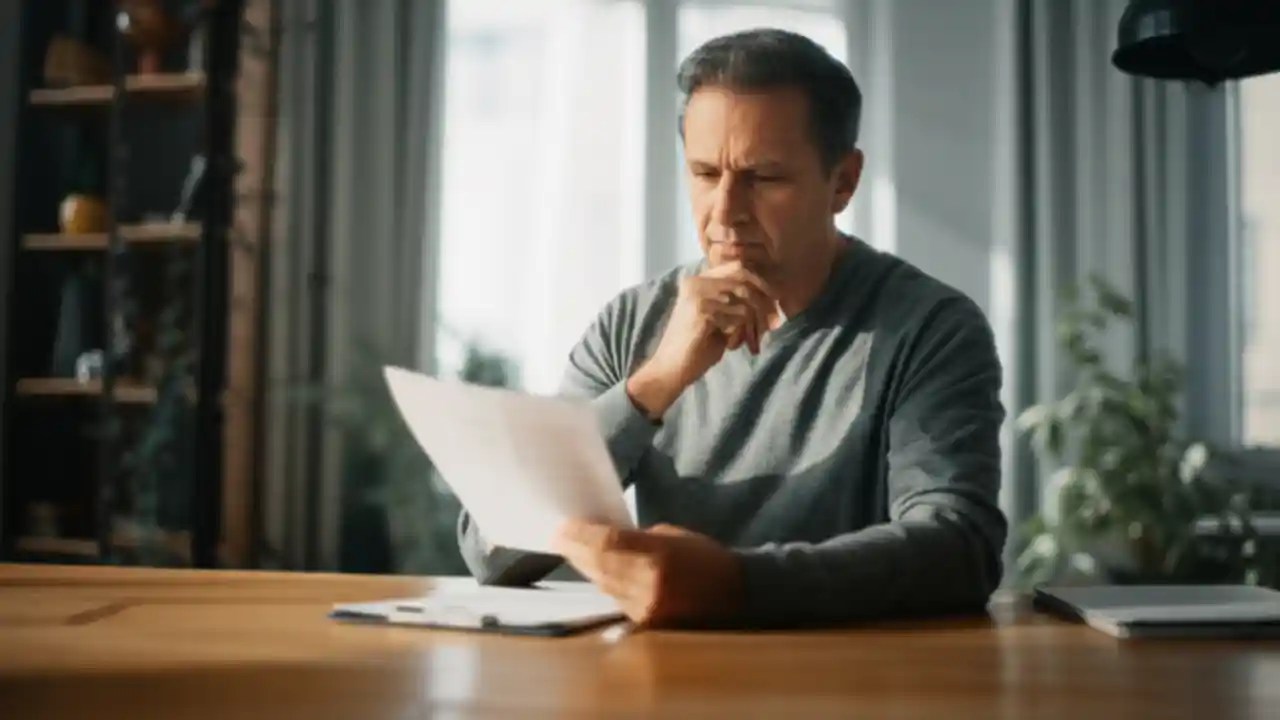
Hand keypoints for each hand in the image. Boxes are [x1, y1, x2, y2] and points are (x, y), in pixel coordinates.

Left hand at [553, 520, 744, 626]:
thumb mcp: (674, 536)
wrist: (739, 597)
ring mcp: (645, 609)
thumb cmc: (706, 559)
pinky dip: (603, 584)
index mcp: (658, 557)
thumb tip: (605, 538)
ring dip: (586, 567)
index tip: (562, 526)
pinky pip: (615, 600)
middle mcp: (647, 586)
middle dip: (575, 550)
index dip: (580, 535)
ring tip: (572, 551)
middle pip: (598, 566)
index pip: (606, 544)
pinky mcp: (645, 625)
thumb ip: (638, 538)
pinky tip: (595, 572)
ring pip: (603, 584)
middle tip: (558, 536)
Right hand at [626, 263, 777, 417]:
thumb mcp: (721, 319)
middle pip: (744, 280)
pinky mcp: (701, 311)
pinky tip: (730, 345)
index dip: (761, 282)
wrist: (670, 370)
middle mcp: (696, 282)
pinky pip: (738, 317)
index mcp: (698, 281)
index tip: (776, 300)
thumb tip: (772, 297)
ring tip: (745, 341)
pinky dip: (740, 333)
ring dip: (752, 323)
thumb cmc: (696, 348)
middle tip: (775, 322)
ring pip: (744, 301)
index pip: (738, 267)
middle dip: (763, 301)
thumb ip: (737, 304)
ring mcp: (697, 295)